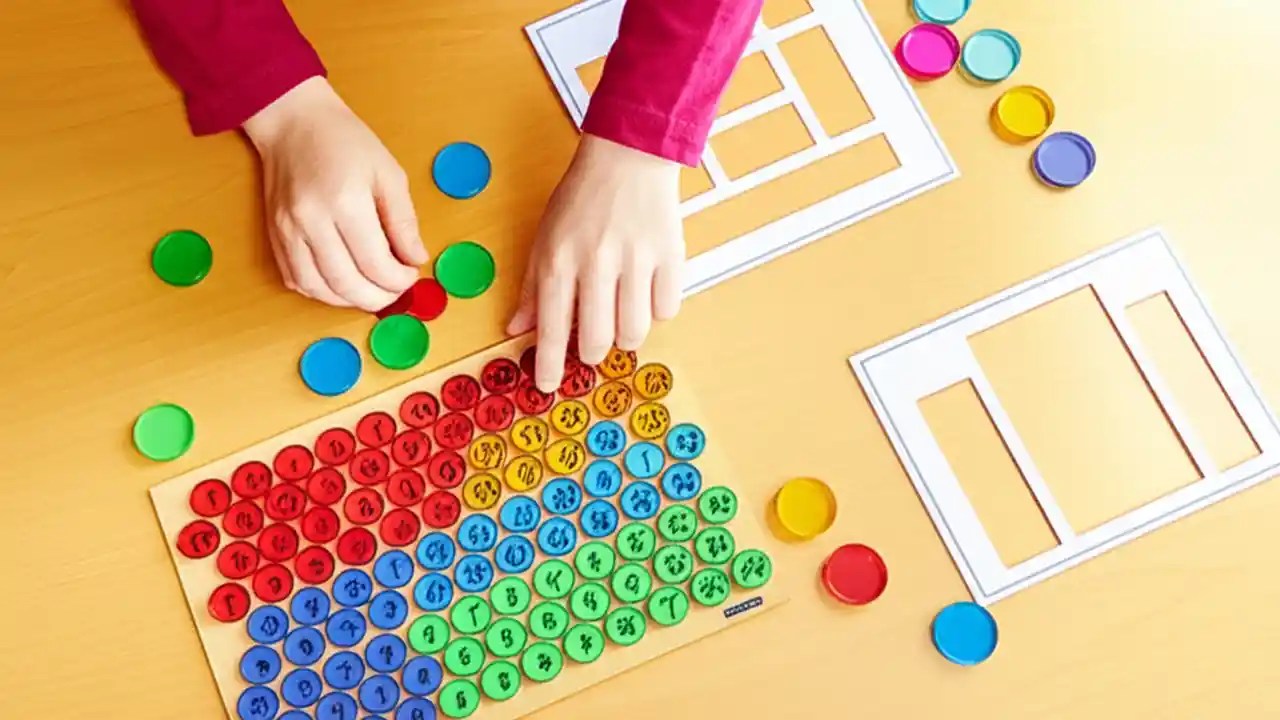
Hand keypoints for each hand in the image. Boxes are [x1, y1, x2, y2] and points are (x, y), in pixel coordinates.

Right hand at [243, 77, 426, 310]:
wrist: (293, 121)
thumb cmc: (345, 142)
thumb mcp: (389, 173)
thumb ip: (404, 220)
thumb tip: (416, 258)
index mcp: (345, 201)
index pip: (376, 264)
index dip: (399, 280)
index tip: (411, 274)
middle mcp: (311, 221)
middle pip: (347, 283)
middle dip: (378, 298)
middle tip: (395, 291)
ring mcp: (287, 230)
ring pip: (318, 289)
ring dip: (349, 301)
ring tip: (372, 292)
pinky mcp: (274, 235)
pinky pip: (295, 280)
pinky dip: (322, 292)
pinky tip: (341, 285)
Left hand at [506, 134, 683, 391]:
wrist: (629, 155)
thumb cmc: (581, 197)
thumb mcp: (544, 237)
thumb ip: (532, 286)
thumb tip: (516, 329)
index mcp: (559, 260)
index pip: (553, 329)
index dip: (550, 366)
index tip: (548, 387)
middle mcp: (596, 263)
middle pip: (598, 340)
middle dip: (592, 354)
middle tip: (592, 345)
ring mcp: (636, 260)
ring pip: (635, 331)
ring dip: (626, 337)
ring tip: (620, 319)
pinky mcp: (670, 255)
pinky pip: (666, 308)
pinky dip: (656, 311)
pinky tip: (646, 294)